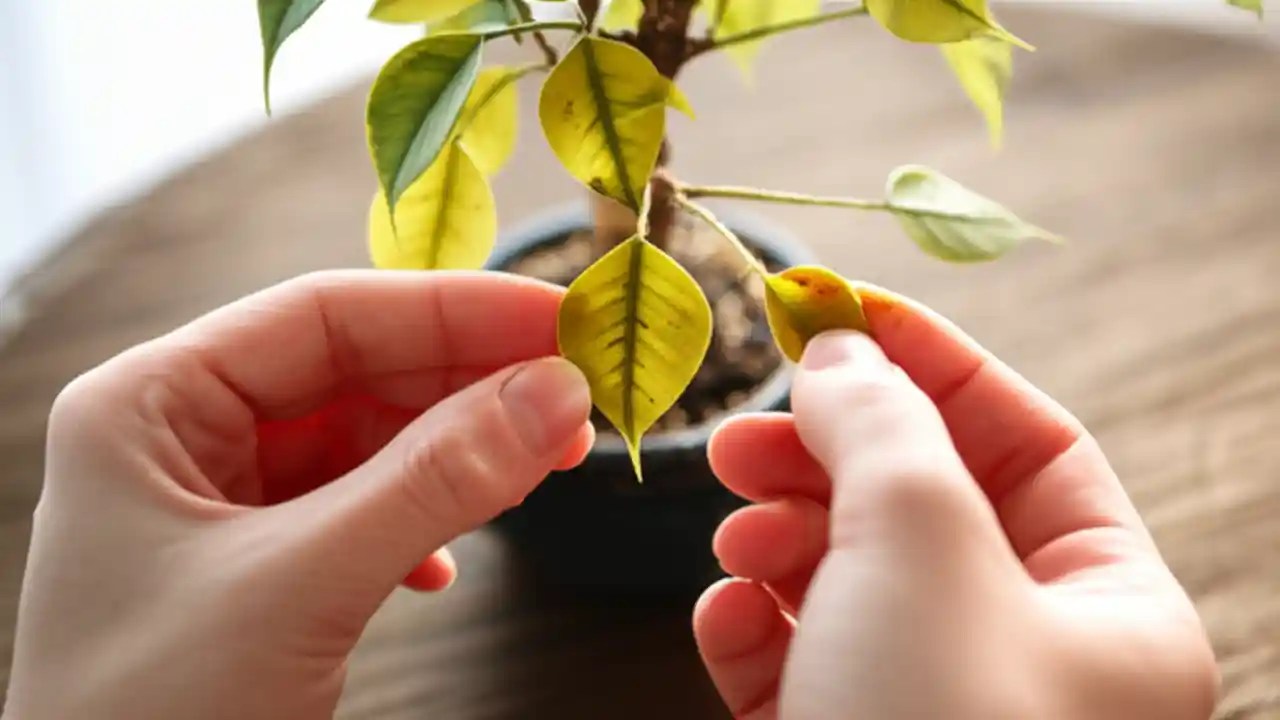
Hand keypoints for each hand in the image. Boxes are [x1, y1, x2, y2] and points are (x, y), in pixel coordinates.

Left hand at [5, 271, 592, 719]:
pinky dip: (422, 523)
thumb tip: (556, 395)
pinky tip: (453, 560)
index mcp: (148, 406)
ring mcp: (220, 508)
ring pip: (367, 443)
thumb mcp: (297, 589)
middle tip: (576, 390)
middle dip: (468, 382)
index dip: (451, 310)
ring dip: (458, 452)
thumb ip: (432, 484)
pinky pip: (360, 510)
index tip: (558, 319)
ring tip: (545, 459)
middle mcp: (181, 439)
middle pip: (354, 373)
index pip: (323, 317)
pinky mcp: (259, 570)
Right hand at [694, 288, 1217, 719]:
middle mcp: (1033, 665)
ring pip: (852, 581)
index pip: (1028, 443)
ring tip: (734, 532)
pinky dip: (756, 627)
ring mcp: (934, 713)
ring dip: (781, 539)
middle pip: (924, 506)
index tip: (831, 310)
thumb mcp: (921, 544)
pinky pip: (803, 660)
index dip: (932, 365)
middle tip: (749, 429)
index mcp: (1112, 615)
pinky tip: (727, 617)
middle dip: (828, 456)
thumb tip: (839, 356)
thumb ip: (883, 424)